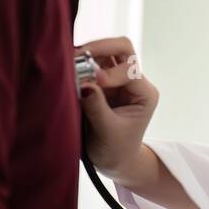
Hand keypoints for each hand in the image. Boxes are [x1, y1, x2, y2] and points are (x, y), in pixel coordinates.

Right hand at [75, 37, 158, 178]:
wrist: (113, 160)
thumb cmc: (115, 150)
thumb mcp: (107, 132)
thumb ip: (96, 107)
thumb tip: (84, 84)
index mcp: (144, 93)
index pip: (130, 68)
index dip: (110, 72)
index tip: (92, 83)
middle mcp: (132, 81)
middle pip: (122, 47)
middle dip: (100, 48)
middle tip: (77, 56)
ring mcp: (115, 78)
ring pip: (104, 51)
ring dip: (86, 53)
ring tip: (67, 62)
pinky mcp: (99, 81)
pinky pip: (89, 62)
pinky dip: (77, 62)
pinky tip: (65, 68)